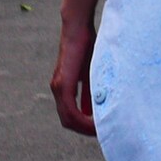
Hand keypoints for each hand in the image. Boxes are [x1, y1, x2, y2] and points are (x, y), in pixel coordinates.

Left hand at [50, 20, 97, 135]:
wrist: (77, 28)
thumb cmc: (87, 46)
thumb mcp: (91, 72)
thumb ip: (90, 90)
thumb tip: (95, 109)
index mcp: (63, 88)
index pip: (70, 115)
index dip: (84, 125)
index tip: (100, 127)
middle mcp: (58, 90)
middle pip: (68, 122)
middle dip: (85, 130)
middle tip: (103, 132)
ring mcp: (58, 88)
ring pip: (68, 119)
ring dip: (85, 127)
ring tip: (101, 129)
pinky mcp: (63, 84)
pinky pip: (71, 110)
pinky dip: (82, 120)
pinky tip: (95, 122)